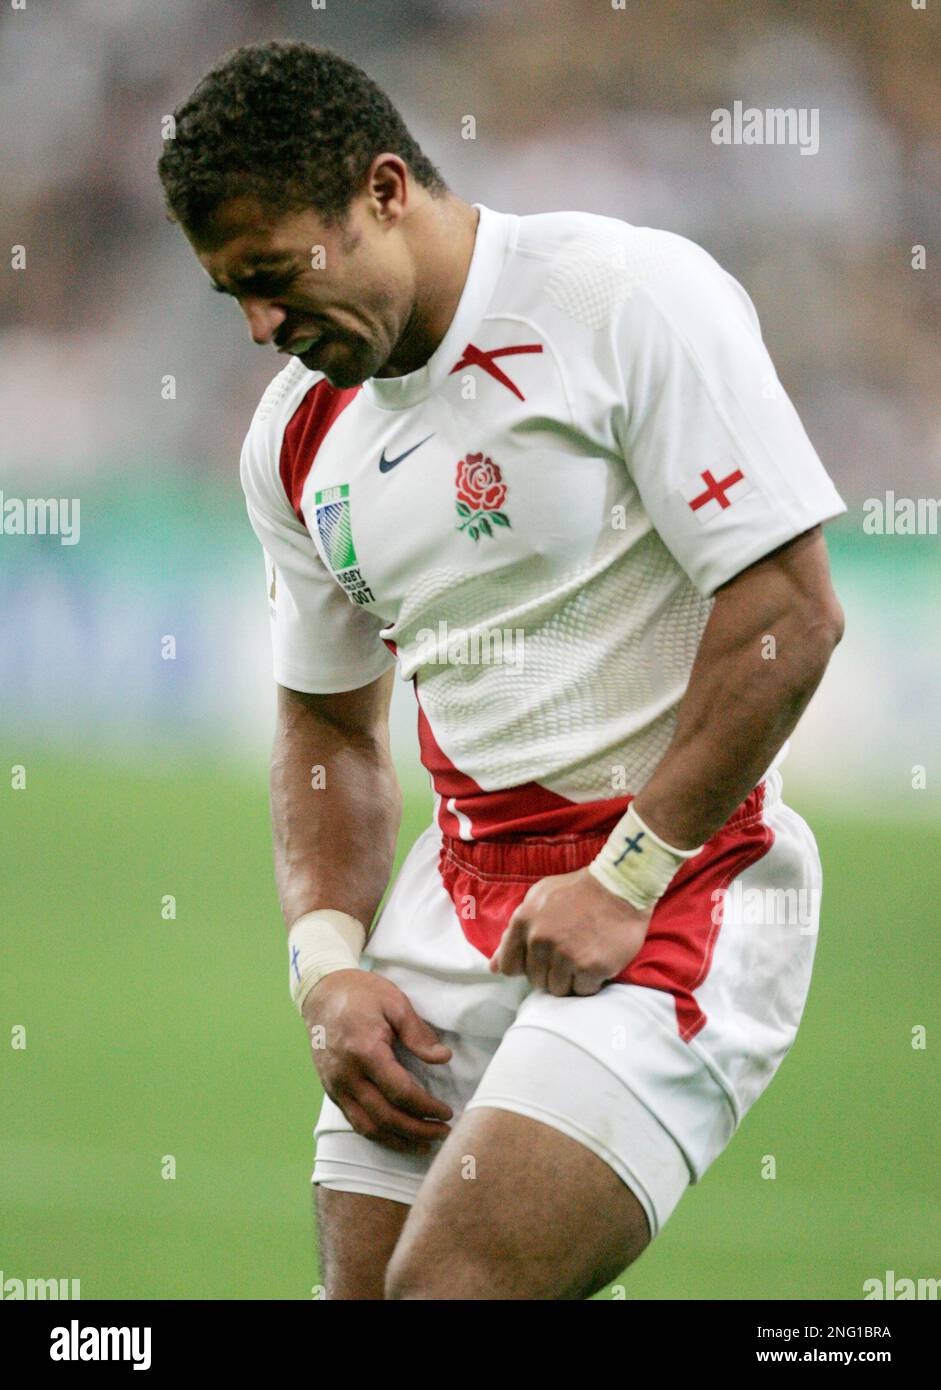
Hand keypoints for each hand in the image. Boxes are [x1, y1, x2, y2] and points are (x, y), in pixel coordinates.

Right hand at [302, 970, 453, 1153]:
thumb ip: (418, 1033)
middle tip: (444, 1133)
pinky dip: (378, 1134)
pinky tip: (397, 1137)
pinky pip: (355, 1121)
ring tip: (424, 1144)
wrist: (321, 993)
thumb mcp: (395, 1003)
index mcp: (365, 1051)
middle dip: (417, 1130)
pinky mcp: (331, 1091)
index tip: (447, 1112)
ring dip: (398, 1141)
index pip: (400, 1091)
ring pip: (368, 1127)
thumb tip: (443, 1058)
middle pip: (385, 1116)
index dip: (426, 1107)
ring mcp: (336, 1086)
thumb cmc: (361, 994)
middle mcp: (347, 1075)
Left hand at [489, 867, 650, 996]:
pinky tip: (597, 961)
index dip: (525, 966)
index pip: (510, 966)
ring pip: (558, 989)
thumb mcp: (538, 899)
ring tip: (583, 957)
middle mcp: (540, 940)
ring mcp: (566, 955)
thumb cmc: (578, 891)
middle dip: (551, 971)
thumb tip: (494, 967)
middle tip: (570, 952)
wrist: (620, 886)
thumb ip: (514, 933)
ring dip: (571, 979)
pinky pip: (583, 991)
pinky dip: (591, 982)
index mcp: (524, 922)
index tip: (541, 959)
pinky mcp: (591, 967)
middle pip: (536, 980)